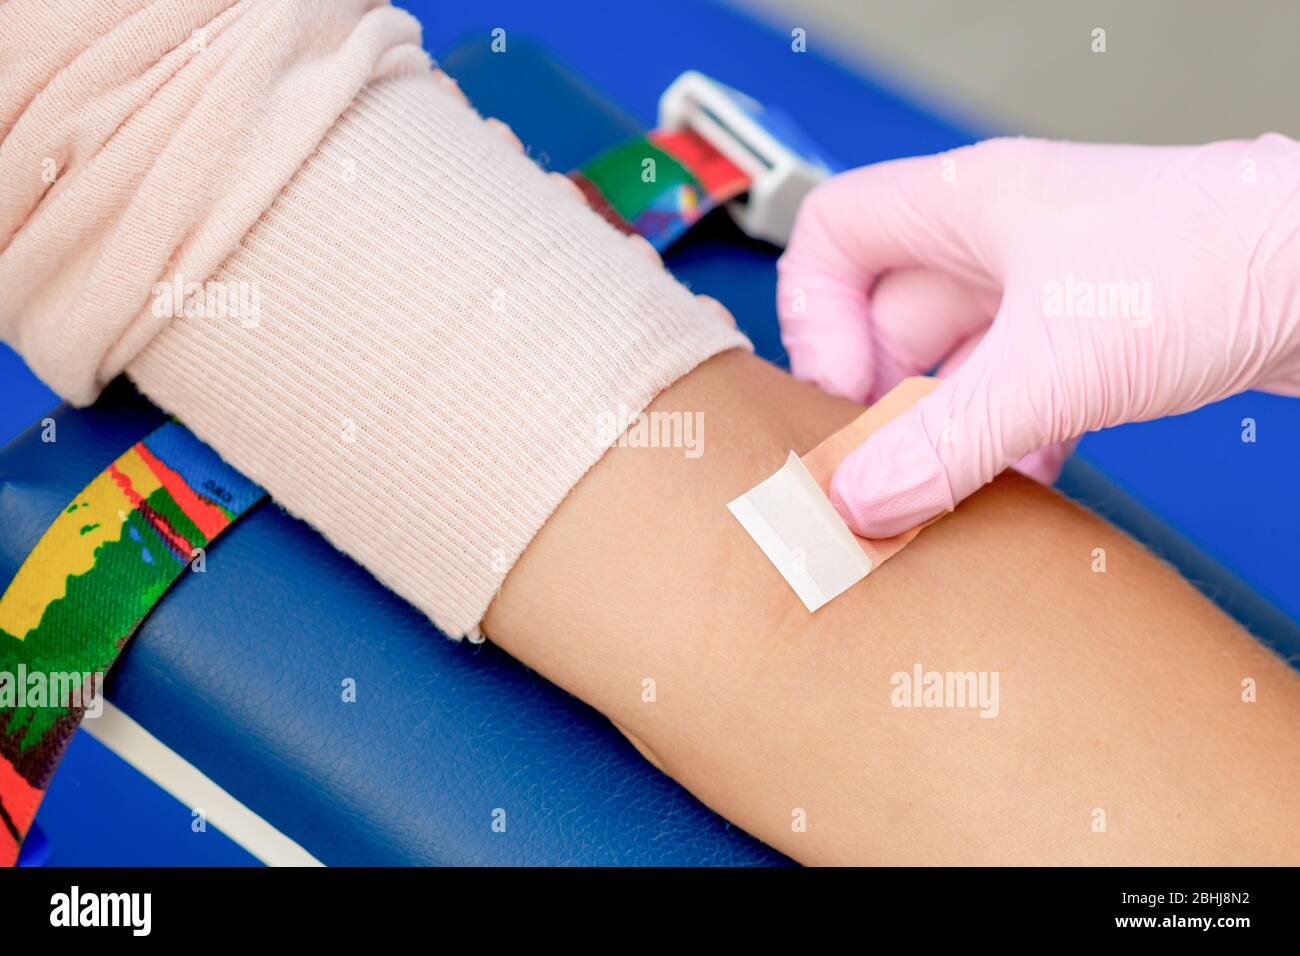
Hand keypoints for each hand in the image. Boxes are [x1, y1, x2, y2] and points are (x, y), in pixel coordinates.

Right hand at [777, 134, 1299, 536]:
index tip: (842, 393)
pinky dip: (1005, 441)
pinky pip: (1014, 391)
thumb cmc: (1212, 263)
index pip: (832, 235)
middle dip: (883, 398)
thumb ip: (944, 442)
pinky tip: (1024, 481)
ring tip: (944, 487)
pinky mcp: (1094, 333)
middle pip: (887, 316)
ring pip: (953, 363)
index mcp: (964, 203)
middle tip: (886, 466)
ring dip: (944, 430)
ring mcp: (1046, 286)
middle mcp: (996, 239)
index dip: (814, 317)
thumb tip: (858, 498)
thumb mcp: (1050, 366)